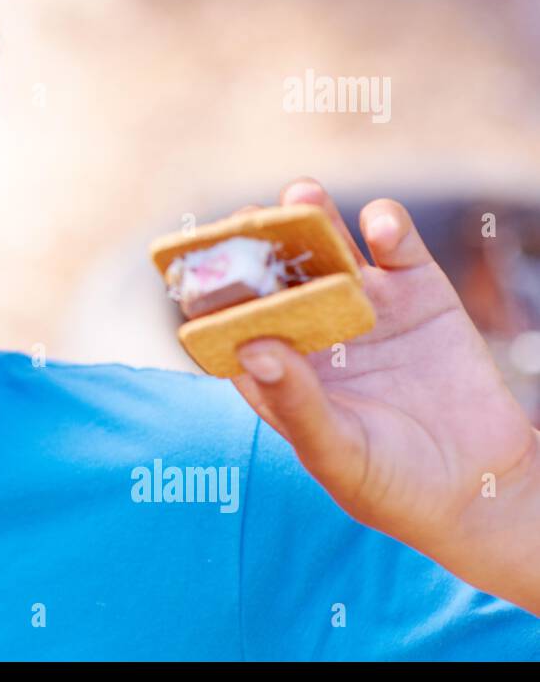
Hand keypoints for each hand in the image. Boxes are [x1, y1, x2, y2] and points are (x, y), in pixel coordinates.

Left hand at [228, 178, 539, 615]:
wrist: (482, 487)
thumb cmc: (390, 484)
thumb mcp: (336, 453)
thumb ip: (295, 403)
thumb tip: (251, 348)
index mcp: (277, 369)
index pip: (233, 320)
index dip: (215, 293)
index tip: (199, 267)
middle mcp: (313, 330)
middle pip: (277, 274)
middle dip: (260, 243)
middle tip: (249, 214)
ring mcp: (365, 308)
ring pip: (330, 250)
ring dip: (314, 219)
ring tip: (303, 194)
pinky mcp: (419, 294)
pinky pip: (397, 249)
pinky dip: (388, 227)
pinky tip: (379, 224)